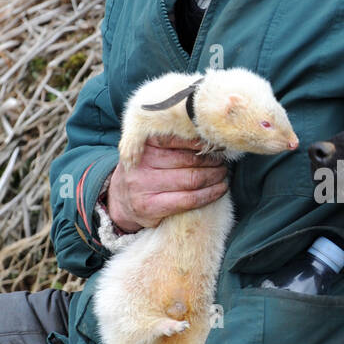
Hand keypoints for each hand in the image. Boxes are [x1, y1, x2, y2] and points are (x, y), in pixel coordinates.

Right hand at [106, 137, 229, 231]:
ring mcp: (144, 187)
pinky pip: (190, 200)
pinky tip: (220, 189)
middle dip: (212, 160)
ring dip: (215, 176)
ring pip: (192, 180)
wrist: (120, 201)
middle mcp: (141, 164)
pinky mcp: (151, 207)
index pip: (175, 138)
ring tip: (223, 173)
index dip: (199, 141)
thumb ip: (171, 141)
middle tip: (223, 160)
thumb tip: (207, 135)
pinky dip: (210, 194)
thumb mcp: (149, 150)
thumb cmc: (144, 170)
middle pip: (187, 160)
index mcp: (142, 145)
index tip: (215, 142)